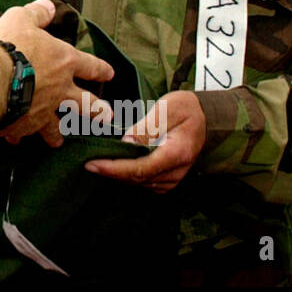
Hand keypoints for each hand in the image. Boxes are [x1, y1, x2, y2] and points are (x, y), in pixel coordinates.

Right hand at [0, 0, 113, 147]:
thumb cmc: (9, 45)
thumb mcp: (21, 19)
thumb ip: (36, 14)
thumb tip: (47, 6)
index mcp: (64, 62)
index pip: (90, 65)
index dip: (100, 69)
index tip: (109, 74)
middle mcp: (59, 90)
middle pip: (86, 103)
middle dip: (97, 111)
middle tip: (106, 117)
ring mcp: (43, 111)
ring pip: (57, 127)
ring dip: (58, 134)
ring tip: (58, 141)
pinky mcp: (24, 126)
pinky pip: (23, 132)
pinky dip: (18, 134)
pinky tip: (14, 138)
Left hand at [84, 89, 205, 191]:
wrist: (205, 117)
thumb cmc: (185, 109)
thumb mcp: (167, 109)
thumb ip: (147, 128)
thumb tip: (126, 143)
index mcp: (177, 153)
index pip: (140, 169)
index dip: (114, 169)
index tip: (92, 164)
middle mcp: (176, 171)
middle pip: (137, 178)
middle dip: (111, 172)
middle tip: (86, 161)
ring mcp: (173, 178)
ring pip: (139, 183)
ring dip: (118, 174)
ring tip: (96, 161)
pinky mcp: (168, 179)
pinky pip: (144, 182)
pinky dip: (128, 175)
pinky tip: (114, 165)